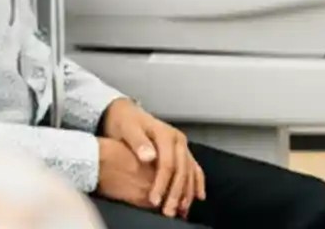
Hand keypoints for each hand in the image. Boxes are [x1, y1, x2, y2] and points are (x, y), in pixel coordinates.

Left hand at [99, 99, 205, 218]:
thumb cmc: (126, 122)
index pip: (167, 163)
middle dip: (176, 193)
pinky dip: (196, 183)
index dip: (162, 183)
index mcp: (165, 133)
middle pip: (181, 170)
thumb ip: (138, 142)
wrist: (128, 114)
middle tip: (168, 211)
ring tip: (182, 210)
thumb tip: (149, 157)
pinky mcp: (182, 152)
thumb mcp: (128, 129)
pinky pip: (193, 169)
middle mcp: (177, 140)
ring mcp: (182, 146)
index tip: (155, 199)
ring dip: (187, 192)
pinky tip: (198, 196)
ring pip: (190, 171)